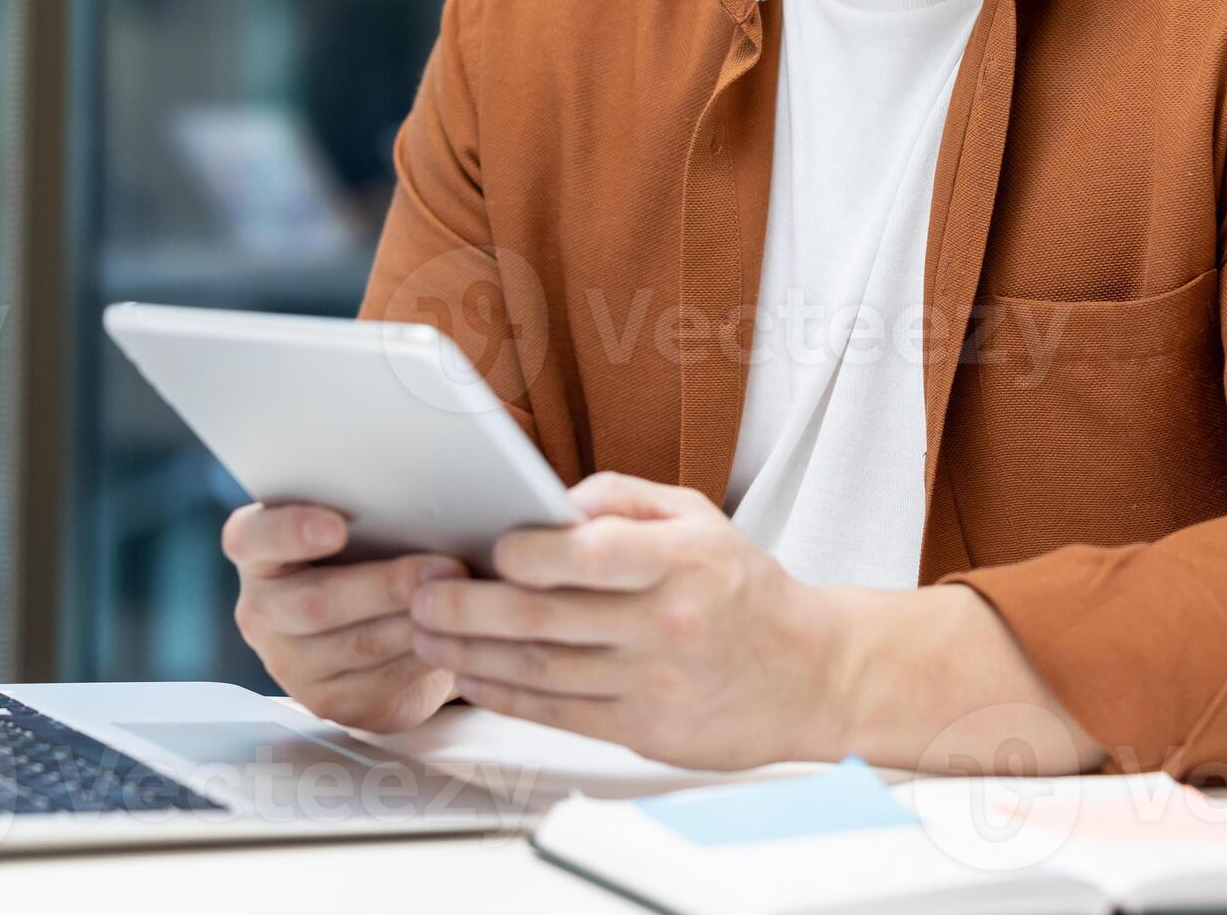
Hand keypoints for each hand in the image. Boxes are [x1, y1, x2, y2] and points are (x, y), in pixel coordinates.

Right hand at [224, 503, 466, 733]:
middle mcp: (261, 611)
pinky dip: (423, 656)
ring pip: (357, 645)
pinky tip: (452, 636)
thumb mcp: (356, 524)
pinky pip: (380, 682)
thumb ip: (368, 511)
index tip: (336, 527)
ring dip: (415, 621)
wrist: (373, 621)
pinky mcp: (328, 702)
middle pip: (316, 603)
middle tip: (446, 567)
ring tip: (459, 599)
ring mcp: (290, 664)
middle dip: (387, 586)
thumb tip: (426, 498)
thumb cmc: (366, 552)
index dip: (290, 532)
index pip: (253, 539)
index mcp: (256, 551)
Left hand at [404, 472, 851, 768]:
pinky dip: (503, 696)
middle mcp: (667, 623)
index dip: (532, 554)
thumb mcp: (697, 516)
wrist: (807, 675)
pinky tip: (468, 678)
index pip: (595, 555)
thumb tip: (549, 501)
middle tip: (419, 597)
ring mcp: (654, 682)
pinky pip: (556, 714)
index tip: (488, 547)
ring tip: (424, 635)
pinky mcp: (643, 728)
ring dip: (470, 655)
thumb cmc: (740, 587)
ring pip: (541, 672)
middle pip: (548, 620)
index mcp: (681, 560)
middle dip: (469, 609)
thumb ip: (622, 498)